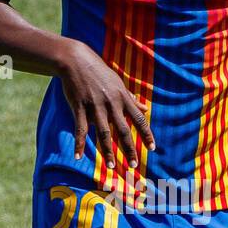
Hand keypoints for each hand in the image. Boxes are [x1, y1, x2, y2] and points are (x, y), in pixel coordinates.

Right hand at [57, 39, 154, 168]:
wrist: (76, 60)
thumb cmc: (99, 72)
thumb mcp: (118, 83)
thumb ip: (131, 99)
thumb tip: (145, 109)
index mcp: (122, 97)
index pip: (138, 119)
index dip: (146, 134)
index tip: (152, 149)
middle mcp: (111, 103)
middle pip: (123, 130)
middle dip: (129, 149)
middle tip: (134, 166)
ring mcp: (95, 106)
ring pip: (103, 133)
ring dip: (107, 151)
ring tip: (111, 166)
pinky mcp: (79, 107)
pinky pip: (80, 129)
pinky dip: (79, 143)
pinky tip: (78, 156)